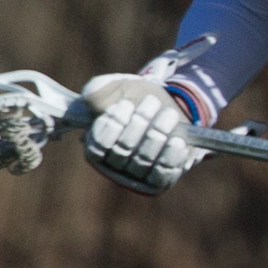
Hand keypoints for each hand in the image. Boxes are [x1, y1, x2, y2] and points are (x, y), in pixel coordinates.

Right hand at [80, 74, 202, 194]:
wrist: (170, 107)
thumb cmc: (138, 98)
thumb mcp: (120, 87)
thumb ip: (101, 89)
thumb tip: (89, 96)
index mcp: (97, 144)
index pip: (98, 144)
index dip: (111, 125)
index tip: (126, 103)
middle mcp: (114, 165)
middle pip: (122, 151)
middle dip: (138, 124)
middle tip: (152, 101)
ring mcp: (137, 175)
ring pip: (143, 161)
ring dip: (157, 135)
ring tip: (169, 113)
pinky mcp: (158, 181)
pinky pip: (162, 174)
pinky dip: (171, 156)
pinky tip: (178, 140)